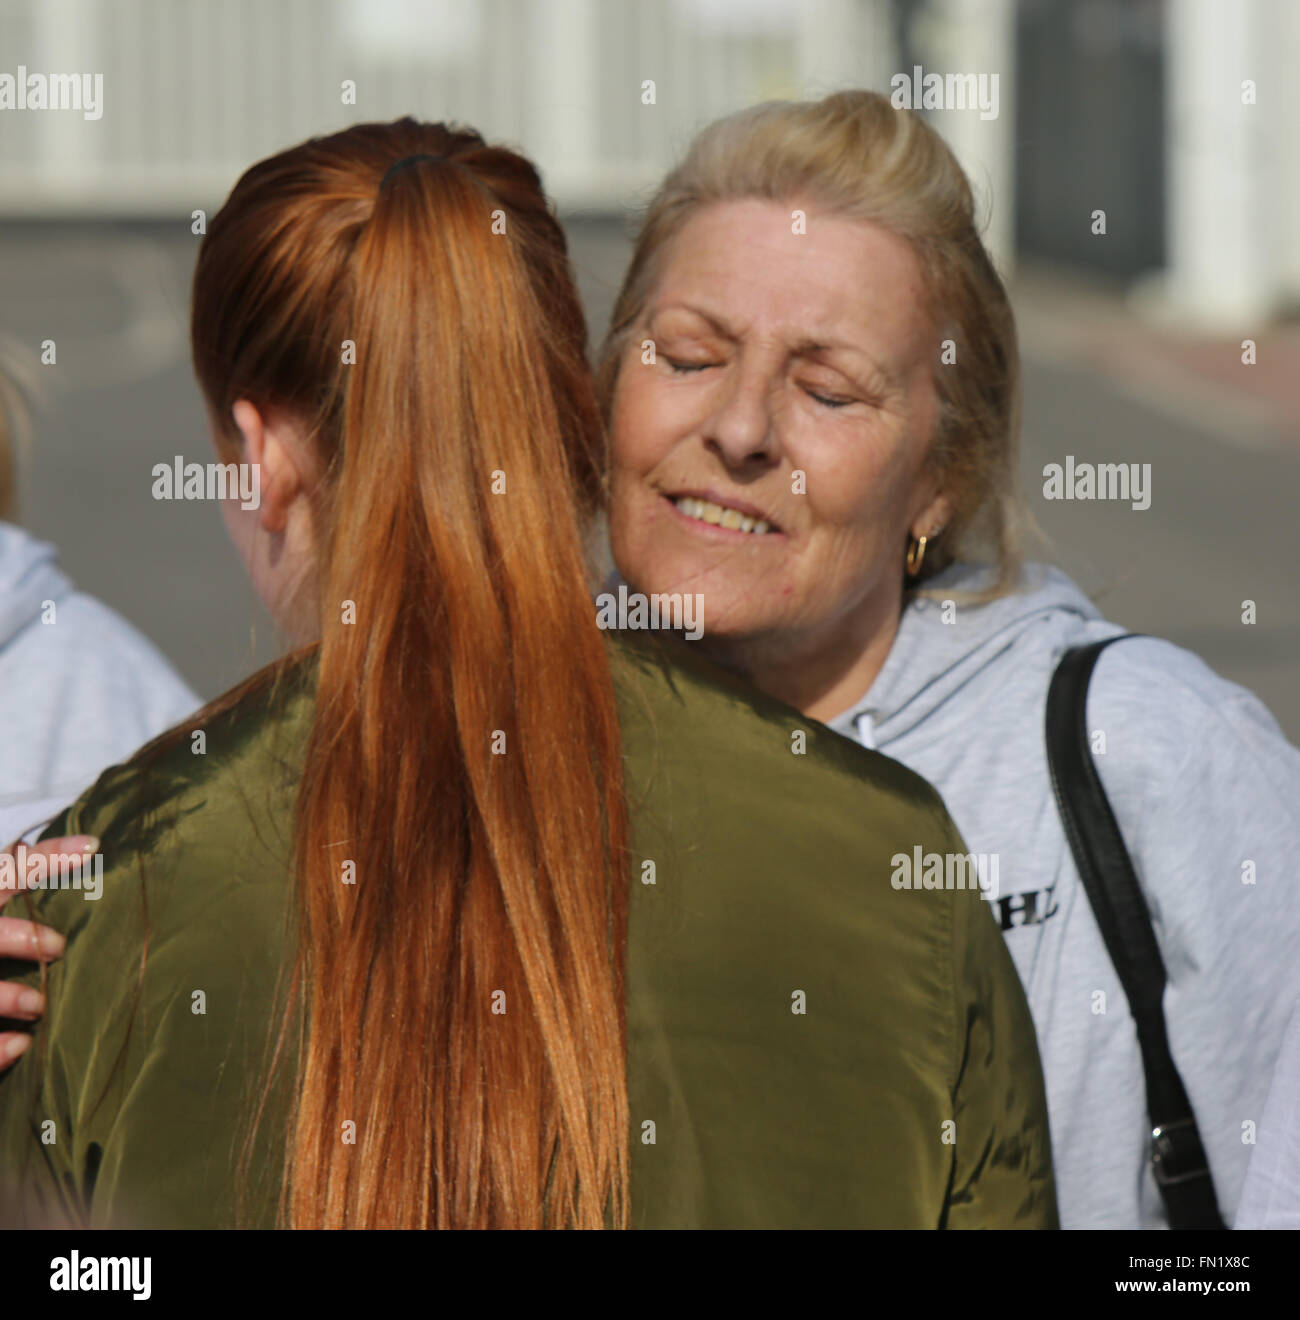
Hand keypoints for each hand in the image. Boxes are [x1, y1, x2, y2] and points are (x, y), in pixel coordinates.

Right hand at [0, 834, 98, 1070]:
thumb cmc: (3, 945)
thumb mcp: (8, 915)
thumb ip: (28, 901)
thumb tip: (100, 874)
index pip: (10, 868)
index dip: (49, 855)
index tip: (94, 847)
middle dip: (18, 936)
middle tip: (57, 947)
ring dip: (5, 995)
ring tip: (38, 1006)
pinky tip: (21, 1046)